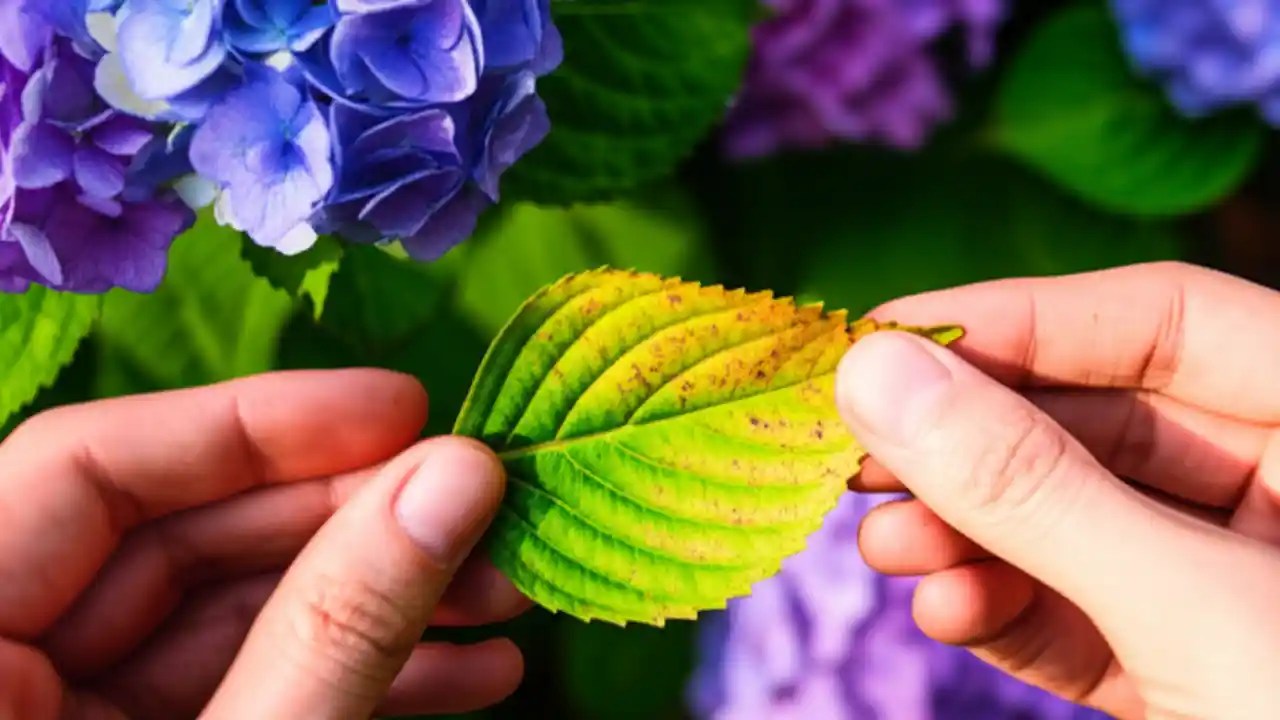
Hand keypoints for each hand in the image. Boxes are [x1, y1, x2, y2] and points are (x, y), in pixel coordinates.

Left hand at [0, 370, 529, 719]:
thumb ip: (333, 630)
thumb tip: (459, 476)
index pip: (85, 466)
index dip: (257, 423)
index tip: (405, 408)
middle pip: (174, 537)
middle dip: (352, 524)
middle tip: (487, 505)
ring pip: (224, 618)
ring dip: (376, 603)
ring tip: (507, 595)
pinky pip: (240, 692)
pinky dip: (350, 678)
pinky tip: (462, 672)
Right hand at [837, 262, 1279, 718]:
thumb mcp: (1194, 614)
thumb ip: (1035, 489)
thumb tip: (879, 372)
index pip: (1168, 321)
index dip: (1021, 322)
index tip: (886, 344)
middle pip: (1099, 421)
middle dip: (969, 447)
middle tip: (857, 456)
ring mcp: (1234, 585)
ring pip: (1074, 519)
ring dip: (967, 533)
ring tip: (886, 550)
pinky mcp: (1189, 665)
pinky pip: (1081, 609)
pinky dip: (1004, 608)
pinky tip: (944, 609)